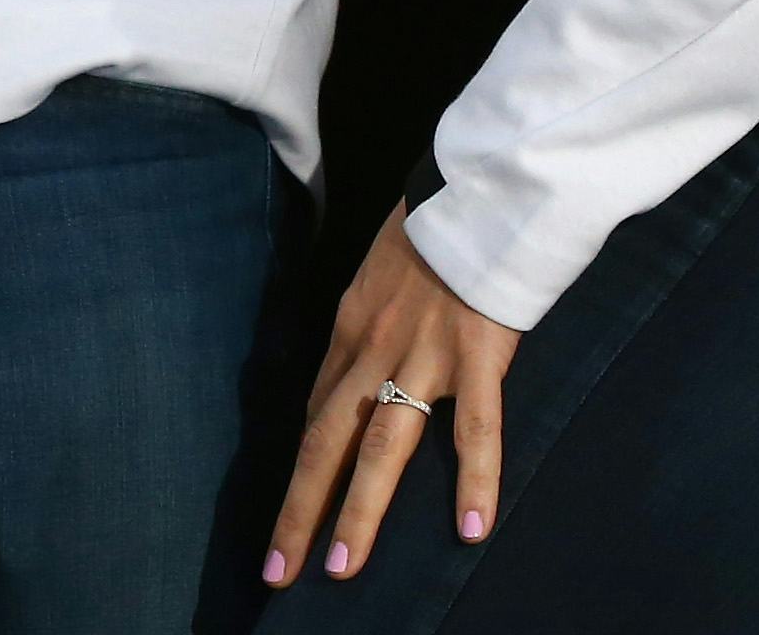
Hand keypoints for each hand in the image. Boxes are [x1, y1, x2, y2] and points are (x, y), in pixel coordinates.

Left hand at [265, 208, 518, 585]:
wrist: (478, 185)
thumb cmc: (435, 228)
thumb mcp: (379, 275)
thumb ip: (371, 326)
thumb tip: (359, 377)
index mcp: (352, 329)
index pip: (318, 415)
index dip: (300, 473)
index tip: (285, 525)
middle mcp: (375, 348)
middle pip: (329, 441)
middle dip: (302, 510)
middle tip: (280, 574)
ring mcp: (425, 355)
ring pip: (384, 446)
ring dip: (360, 510)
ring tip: (343, 567)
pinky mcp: (478, 354)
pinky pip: (476, 428)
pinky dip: (475, 481)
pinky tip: (472, 530)